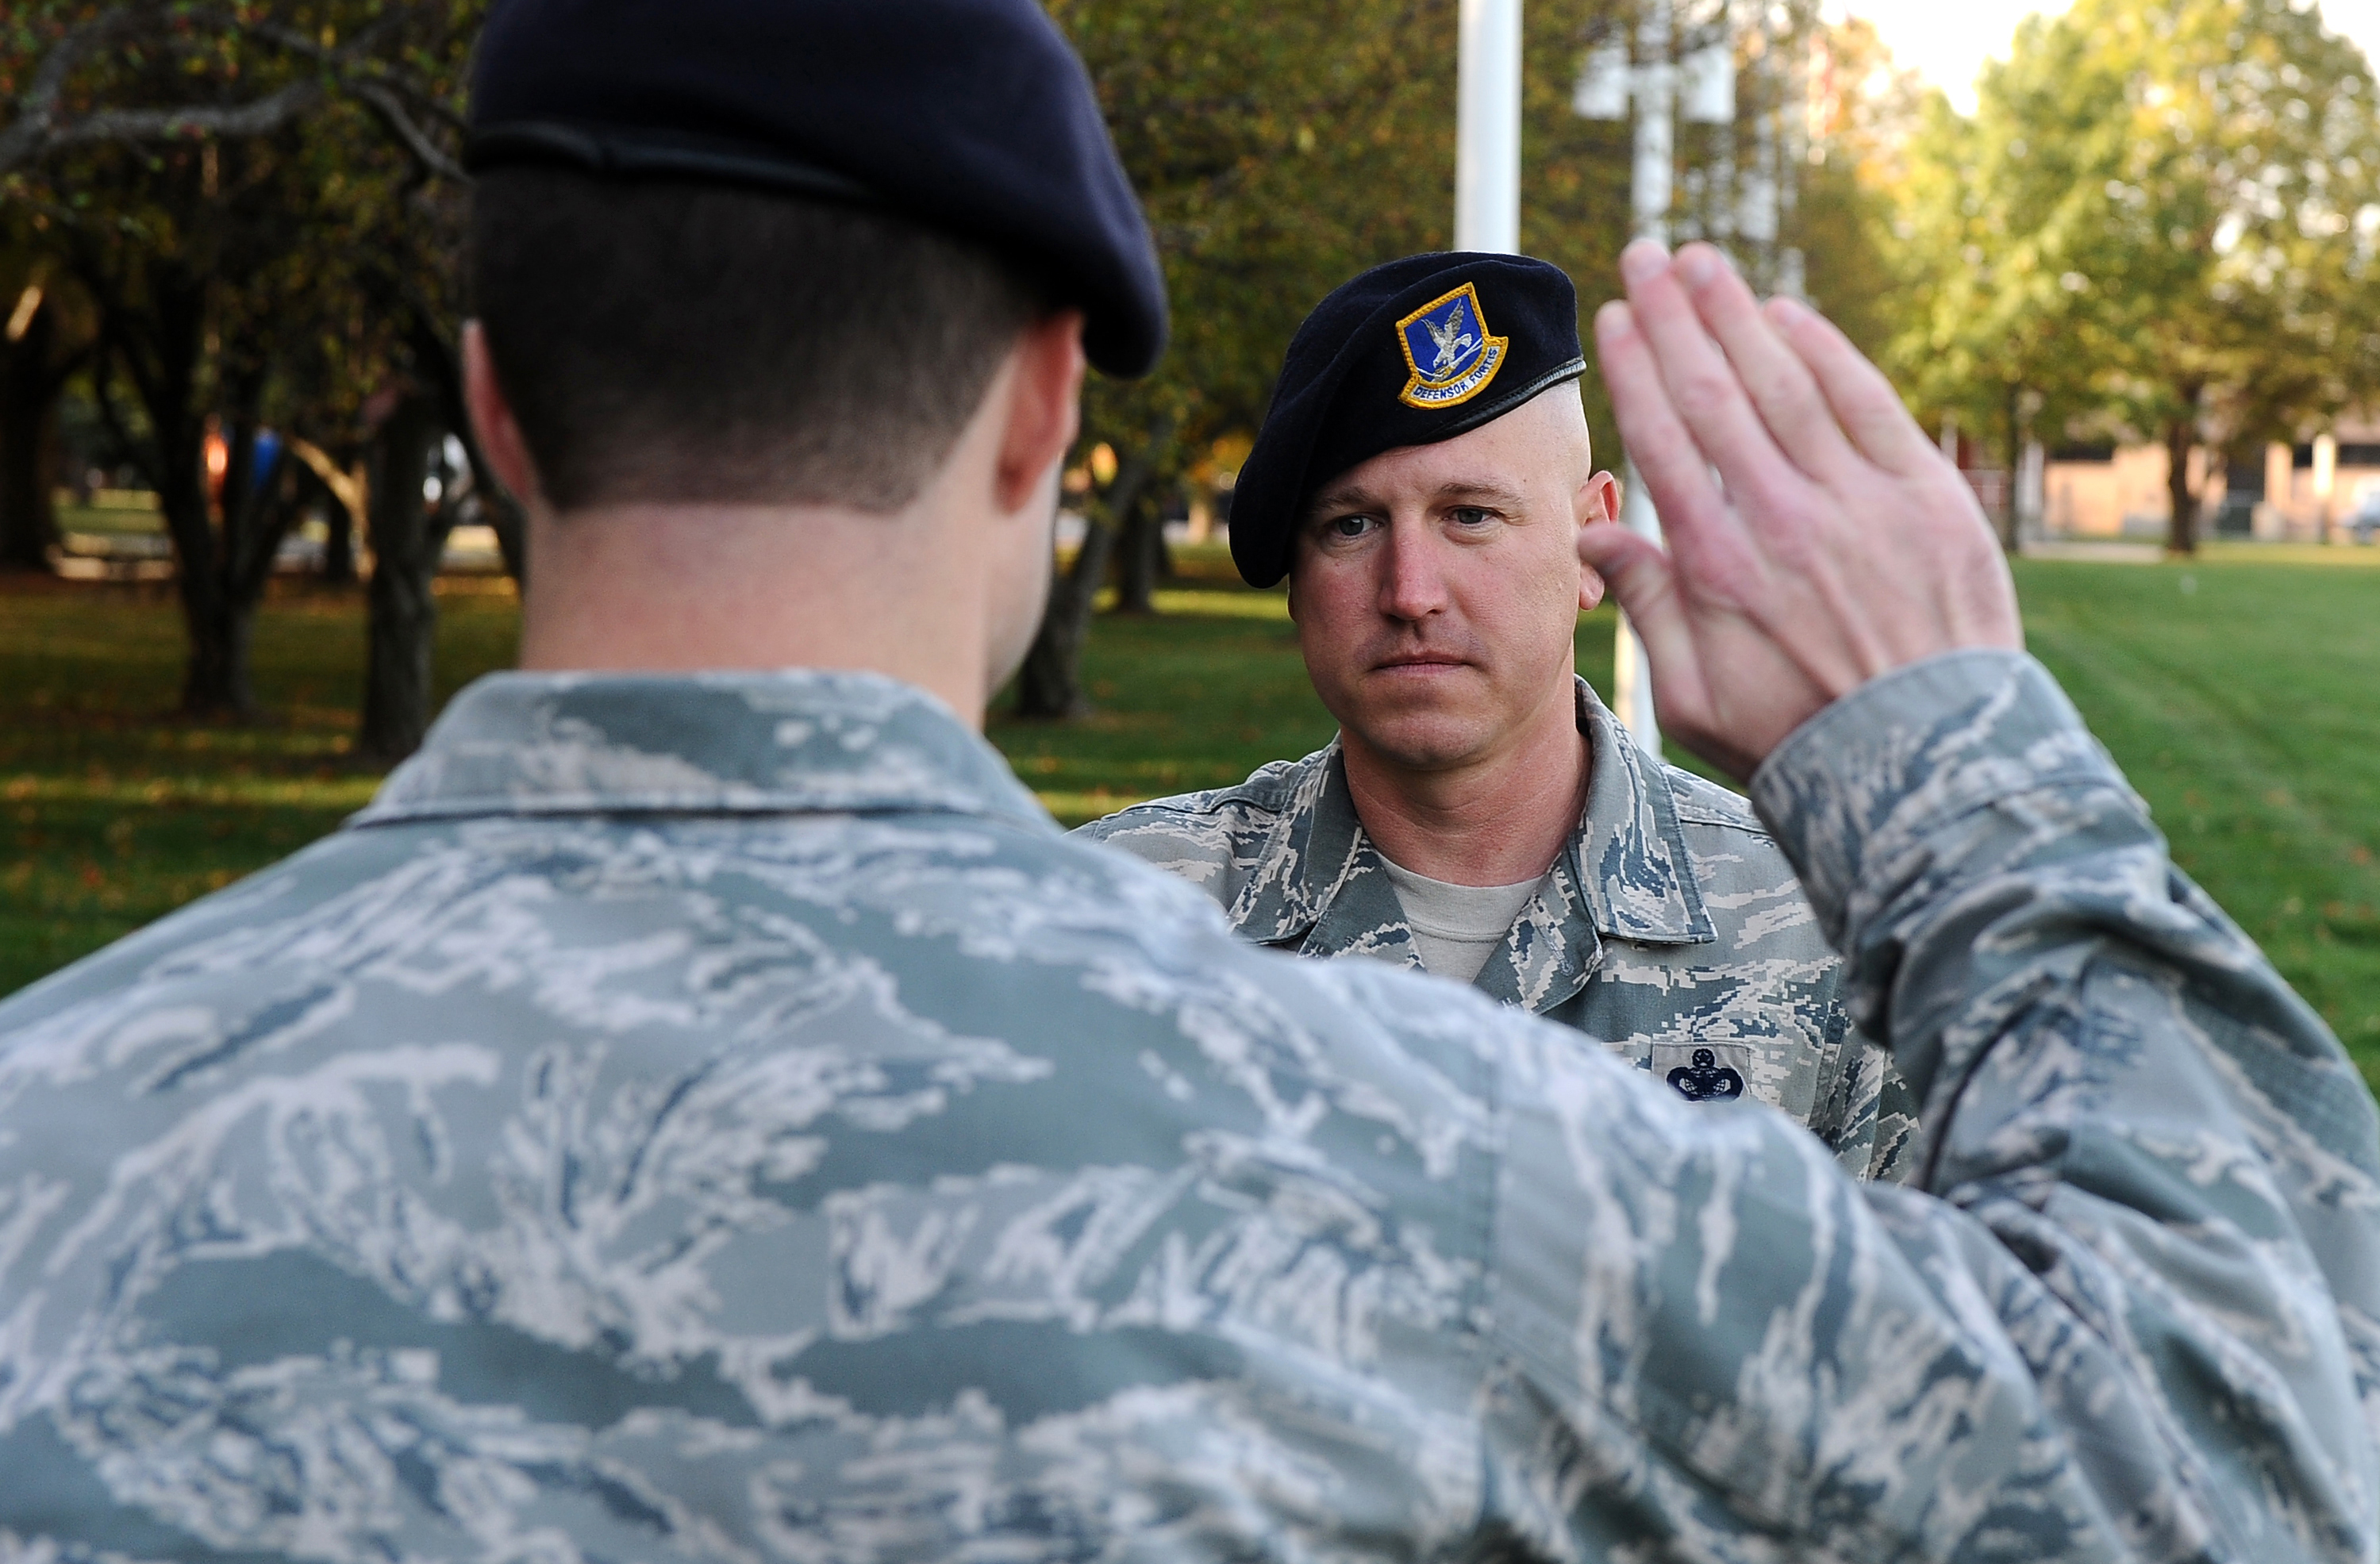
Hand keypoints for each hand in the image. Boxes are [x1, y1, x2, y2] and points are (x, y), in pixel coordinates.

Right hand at [1579, 240, 2021, 778]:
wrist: (1922, 768)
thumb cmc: (1795, 738)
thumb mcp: (1690, 696)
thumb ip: (1645, 607)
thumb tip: (1595, 538)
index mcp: (1716, 566)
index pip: (1664, 440)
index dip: (1638, 369)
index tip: (1620, 317)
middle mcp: (1780, 518)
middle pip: (1715, 392)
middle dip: (1678, 315)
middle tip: (1649, 253)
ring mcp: (1857, 502)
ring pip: (1785, 381)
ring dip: (1739, 313)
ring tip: (1706, 260)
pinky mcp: (1928, 498)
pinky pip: (1868, 402)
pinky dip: (1825, 351)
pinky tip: (1789, 314)